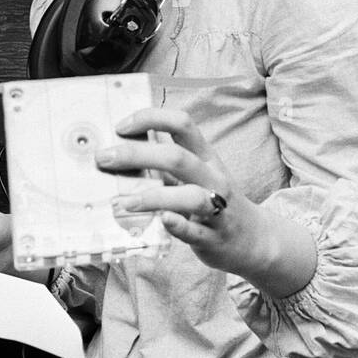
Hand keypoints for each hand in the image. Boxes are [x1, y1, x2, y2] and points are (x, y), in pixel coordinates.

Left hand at [96, 107, 307, 292]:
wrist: (253, 240)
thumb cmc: (214, 201)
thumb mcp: (196, 174)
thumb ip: (166, 160)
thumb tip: (126, 141)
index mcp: (206, 156)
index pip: (182, 124)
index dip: (151, 118)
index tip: (121, 126)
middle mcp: (213, 178)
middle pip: (178, 158)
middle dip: (138, 155)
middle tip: (104, 158)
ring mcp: (217, 209)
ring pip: (190, 196)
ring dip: (153, 197)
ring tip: (123, 201)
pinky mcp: (213, 238)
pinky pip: (195, 231)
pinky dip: (178, 225)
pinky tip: (160, 221)